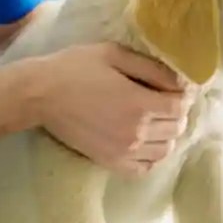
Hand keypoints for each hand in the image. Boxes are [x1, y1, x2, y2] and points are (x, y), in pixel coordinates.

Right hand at [31, 42, 193, 175]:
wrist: (40, 94)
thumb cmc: (75, 68)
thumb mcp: (115, 55)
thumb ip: (151, 68)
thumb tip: (180, 82)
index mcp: (139, 104)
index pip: (180, 106)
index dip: (182, 95)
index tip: (174, 87)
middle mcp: (136, 133)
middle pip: (176, 128)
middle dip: (175, 112)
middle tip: (163, 100)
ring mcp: (123, 152)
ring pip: (165, 150)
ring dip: (166, 134)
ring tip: (152, 120)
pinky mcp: (109, 162)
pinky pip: (144, 168)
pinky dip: (151, 156)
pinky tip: (142, 141)